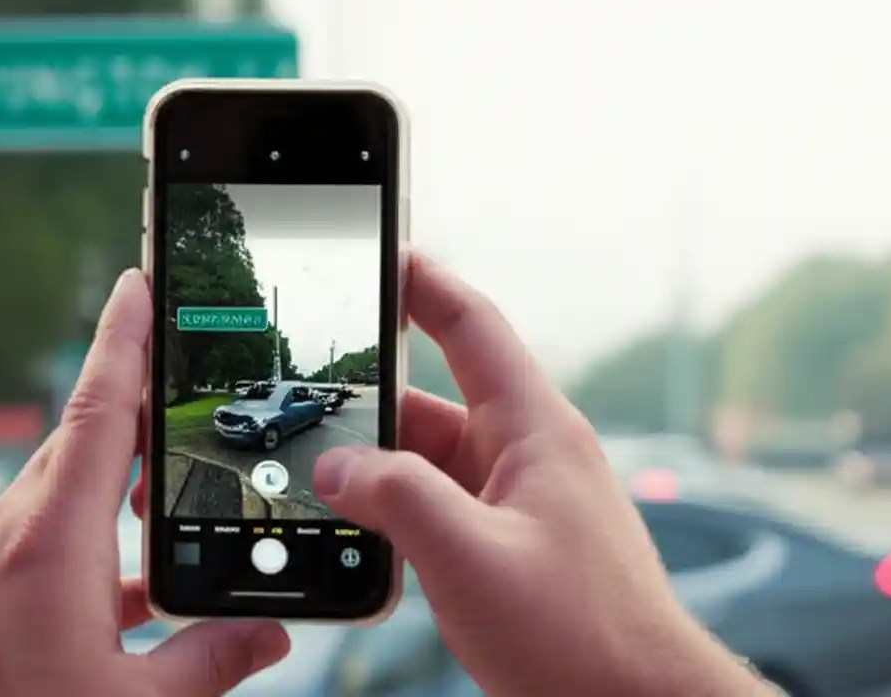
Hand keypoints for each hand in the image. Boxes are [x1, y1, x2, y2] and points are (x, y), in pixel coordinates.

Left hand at [0, 270, 288, 696]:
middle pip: (80, 452)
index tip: (137, 282)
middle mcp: (1, 534)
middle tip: (180, 417)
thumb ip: (209, 663)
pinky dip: (68, 553)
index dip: (124, 339)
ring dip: (104, 506)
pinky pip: (20, 545)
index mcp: (51, 542)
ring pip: (51, 504)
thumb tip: (268, 635)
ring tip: (153, 527)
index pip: (100, 410)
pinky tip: (100, 602)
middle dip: (135, 430)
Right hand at [309, 253, 769, 696]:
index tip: (377, 252)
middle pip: (432, 401)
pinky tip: (363, 535)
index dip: (423, 282)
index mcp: (535, 432)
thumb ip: (399, 502)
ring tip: (322, 478)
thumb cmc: (584, 638)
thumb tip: (336, 467)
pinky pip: (438, 507)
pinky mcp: (506, 544)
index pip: (472, 329)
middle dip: (369, 402)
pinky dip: (397, 512)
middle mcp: (526, 456)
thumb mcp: (474, 561)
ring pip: (429, 461)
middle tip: (306, 399)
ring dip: (379, 470)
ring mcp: (516, 502)